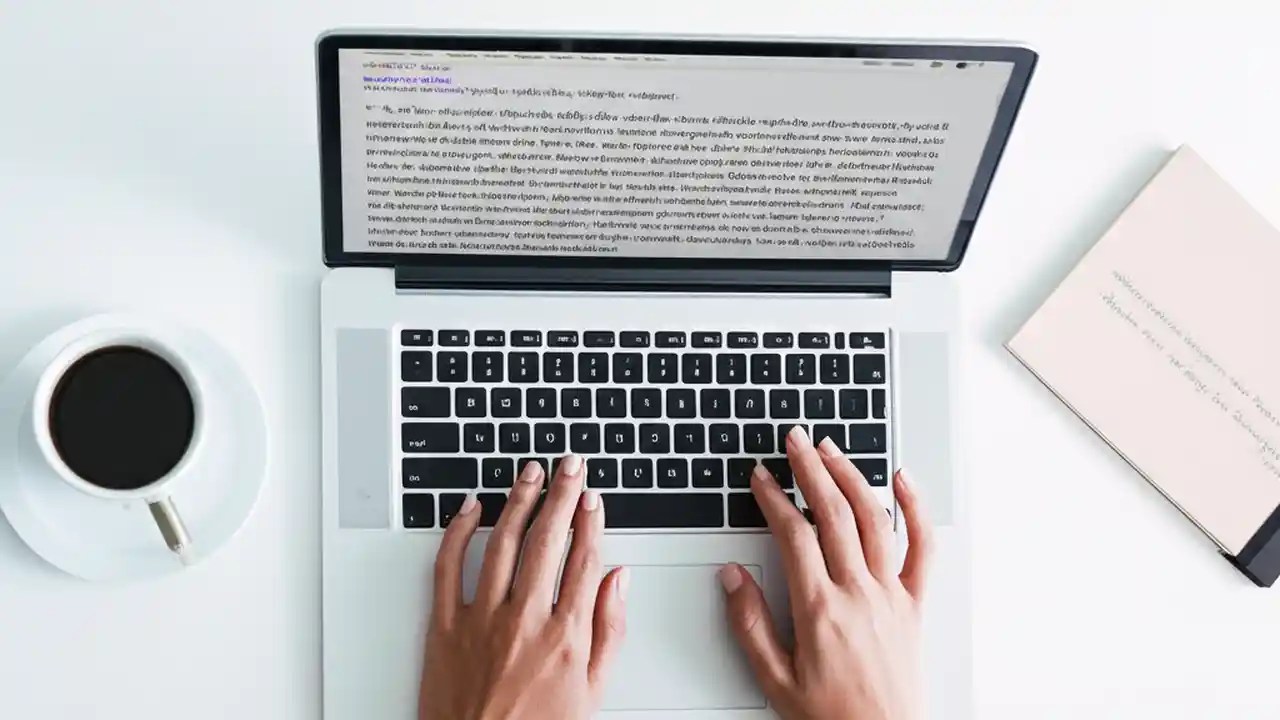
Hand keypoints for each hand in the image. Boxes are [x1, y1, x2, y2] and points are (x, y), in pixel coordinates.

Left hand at [419, 456, 628, 719]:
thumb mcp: (592, 691)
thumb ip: (609, 631)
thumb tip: (619, 582)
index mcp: (565, 636)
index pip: (584, 559)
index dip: (591, 521)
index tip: (593, 497)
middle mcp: (524, 620)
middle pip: (548, 540)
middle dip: (561, 495)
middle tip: (569, 466)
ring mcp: (481, 620)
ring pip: (502, 543)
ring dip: (518, 501)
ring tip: (529, 473)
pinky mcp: (443, 627)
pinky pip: (448, 567)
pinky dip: (458, 531)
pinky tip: (471, 508)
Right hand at [721, 427, 932, 719]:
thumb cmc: (832, 717)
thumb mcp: (775, 679)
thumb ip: (750, 625)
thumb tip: (731, 578)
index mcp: (820, 611)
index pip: (793, 536)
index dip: (773, 499)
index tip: (760, 477)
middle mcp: (858, 594)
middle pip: (833, 515)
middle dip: (810, 470)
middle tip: (794, 440)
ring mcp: (891, 595)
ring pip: (874, 520)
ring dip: (851, 477)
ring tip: (831, 450)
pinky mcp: (914, 604)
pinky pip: (921, 549)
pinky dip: (914, 509)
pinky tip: (902, 481)